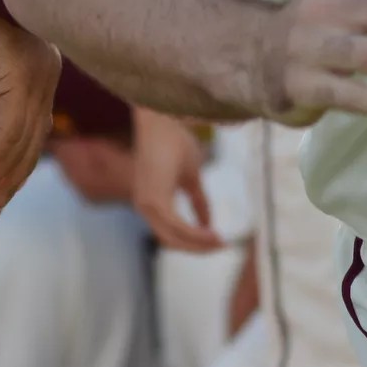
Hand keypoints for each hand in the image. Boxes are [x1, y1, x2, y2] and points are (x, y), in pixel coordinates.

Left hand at [131, 106, 221, 251]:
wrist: (162, 119)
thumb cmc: (174, 141)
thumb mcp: (192, 175)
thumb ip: (198, 199)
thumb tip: (208, 222)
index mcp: (152, 201)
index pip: (171, 232)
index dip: (194, 241)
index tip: (217, 241)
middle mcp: (145, 206)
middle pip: (171, 241)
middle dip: (197, 247)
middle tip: (221, 246)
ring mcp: (146, 204)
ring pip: (172, 237)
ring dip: (197, 243)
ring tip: (220, 242)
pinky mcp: (153, 200)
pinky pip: (175, 226)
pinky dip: (194, 233)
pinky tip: (211, 234)